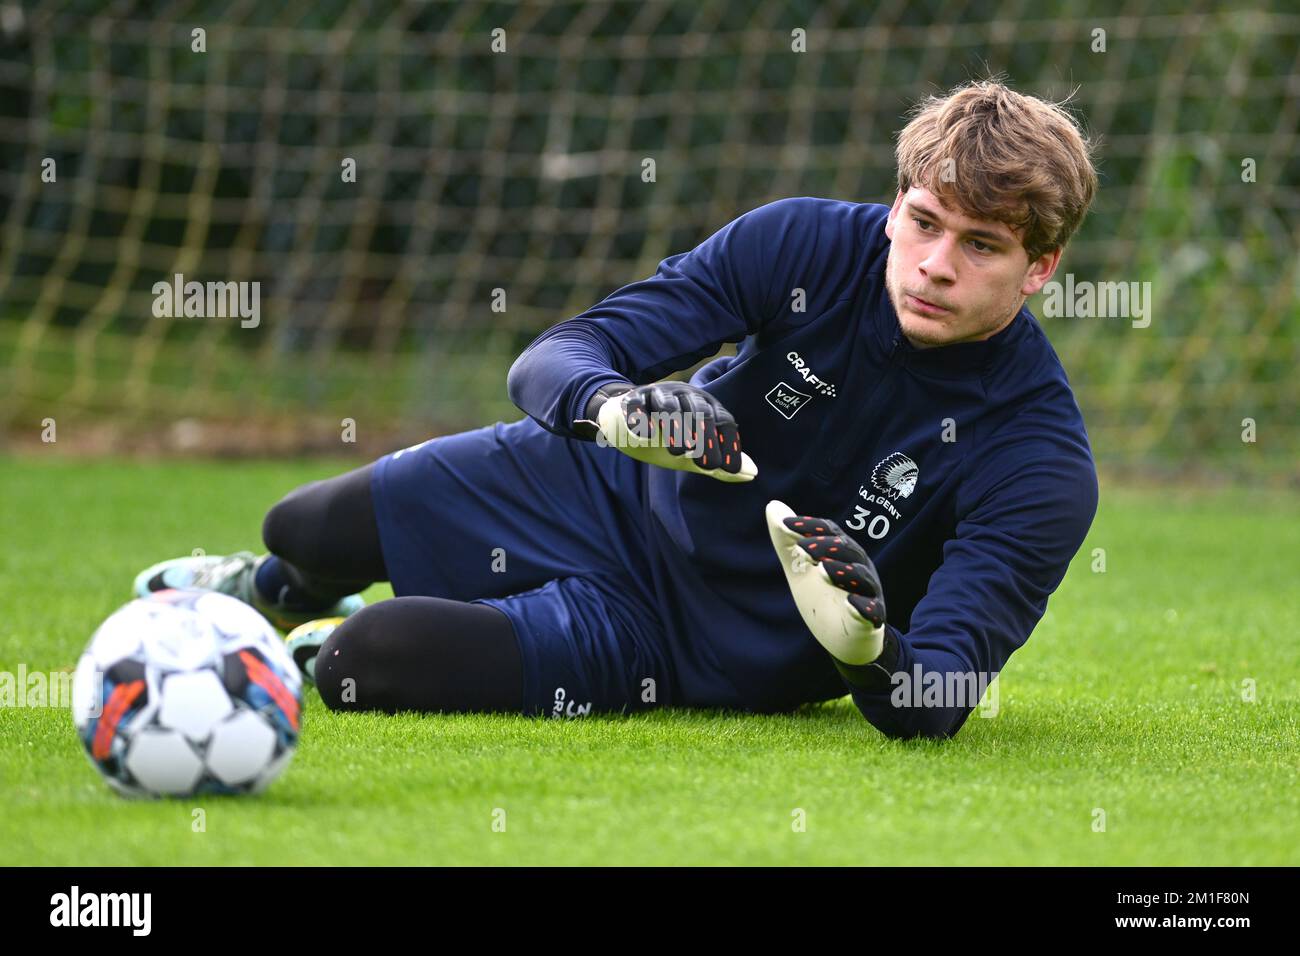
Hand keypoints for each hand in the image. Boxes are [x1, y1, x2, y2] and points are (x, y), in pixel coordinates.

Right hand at [592, 381, 757, 481]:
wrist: (624, 423)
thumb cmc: (664, 439)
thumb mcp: (692, 455)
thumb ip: (719, 465)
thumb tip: (751, 474)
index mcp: (704, 406)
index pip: (723, 421)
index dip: (728, 444)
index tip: (727, 468)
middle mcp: (685, 395)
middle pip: (700, 412)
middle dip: (705, 439)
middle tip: (706, 466)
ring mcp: (658, 394)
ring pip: (671, 407)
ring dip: (676, 429)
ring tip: (678, 453)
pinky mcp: (633, 398)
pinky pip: (639, 405)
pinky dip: (644, 419)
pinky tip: (648, 437)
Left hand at [765, 500, 885, 664]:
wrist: (844, 638)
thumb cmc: (824, 597)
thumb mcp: (801, 569)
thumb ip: (787, 542)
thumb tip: (772, 506)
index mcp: (843, 554)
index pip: (829, 532)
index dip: (810, 526)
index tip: (786, 524)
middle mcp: (858, 568)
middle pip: (848, 550)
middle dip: (825, 546)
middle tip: (802, 547)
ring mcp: (868, 594)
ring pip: (861, 578)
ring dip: (844, 572)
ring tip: (824, 569)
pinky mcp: (872, 619)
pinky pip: (872, 612)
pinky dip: (864, 608)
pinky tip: (852, 605)